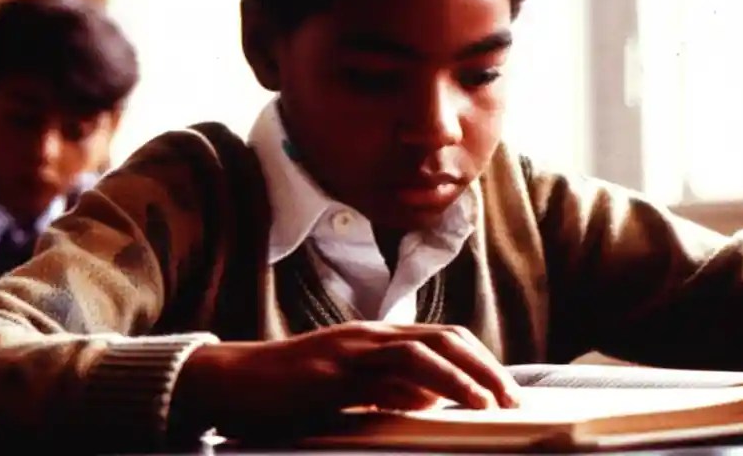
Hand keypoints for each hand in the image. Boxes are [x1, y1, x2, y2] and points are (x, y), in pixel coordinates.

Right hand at [171, 322, 520, 435]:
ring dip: (462, 376)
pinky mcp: (329, 371)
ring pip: (421, 351)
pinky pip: (381, 375)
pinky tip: (438, 405)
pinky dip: (416, 389)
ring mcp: (349, 350)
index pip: (444, 337)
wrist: (230, 381)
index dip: (481, 360)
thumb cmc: (286, 390)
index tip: (505, 389)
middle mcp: (368, 336)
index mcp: (375, 337)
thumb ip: (386, 389)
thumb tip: (430, 402)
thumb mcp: (346, 388)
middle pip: (444, 338)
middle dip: (485, 367)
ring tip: (488, 402)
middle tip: (512, 398)